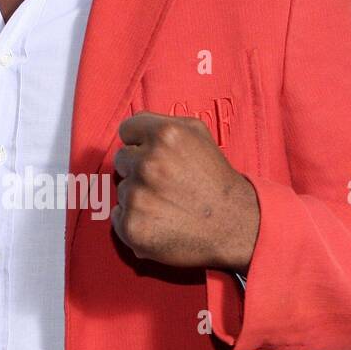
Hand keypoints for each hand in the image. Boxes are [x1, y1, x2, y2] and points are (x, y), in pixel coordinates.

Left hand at [111, 112, 259, 269]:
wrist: (233, 225)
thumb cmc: (216, 180)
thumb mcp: (199, 135)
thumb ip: (163, 124)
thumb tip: (134, 126)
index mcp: (164, 135)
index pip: (127, 129)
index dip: (139, 142)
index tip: (151, 154)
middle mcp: (148, 163)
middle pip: (121, 159)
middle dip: (138, 168)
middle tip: (165, 182)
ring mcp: (137, 196)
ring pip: (122, 188)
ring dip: (138, 196)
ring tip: (166, 204)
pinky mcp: (131, 225)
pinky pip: (117, 215)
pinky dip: (133, 219)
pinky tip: (158, 221)